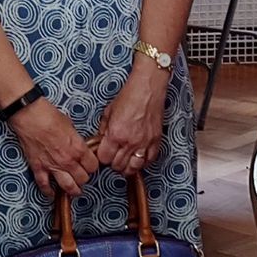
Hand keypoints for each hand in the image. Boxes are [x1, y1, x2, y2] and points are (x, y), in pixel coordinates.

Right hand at [9, 96, 97, 199]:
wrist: (30, 116)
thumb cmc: (49, 116)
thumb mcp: (70, 125)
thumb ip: (76, 140)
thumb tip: (77, 144)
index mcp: (78, 149)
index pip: (93, 166)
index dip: (93, 166)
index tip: (91, 165)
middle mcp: (68, 161)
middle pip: (83, 179)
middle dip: (84, 178)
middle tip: (82, 175)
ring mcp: (53, 166)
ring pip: (68, 187)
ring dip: (73, 190)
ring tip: (74, 190)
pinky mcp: (38, 168)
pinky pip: (45, 185)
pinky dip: (49, 192)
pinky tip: (53, 193)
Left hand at [93, 56, 167, 174]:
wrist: (148, 88)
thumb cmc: (130, 96)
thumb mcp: (108, 112)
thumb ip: (104, 129)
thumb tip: (101, 141)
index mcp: (116, 134)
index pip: (104, 158)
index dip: (102, 157)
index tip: (103, 154)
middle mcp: (130, 142)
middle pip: (118, 166)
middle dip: (113, 163)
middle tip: (113, 157)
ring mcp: (144, 143)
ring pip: (134, 168)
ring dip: (127, 167)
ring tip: (125, 161)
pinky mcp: (155, 141)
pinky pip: (149, 160)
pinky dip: (142, 162)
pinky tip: (138, 158)